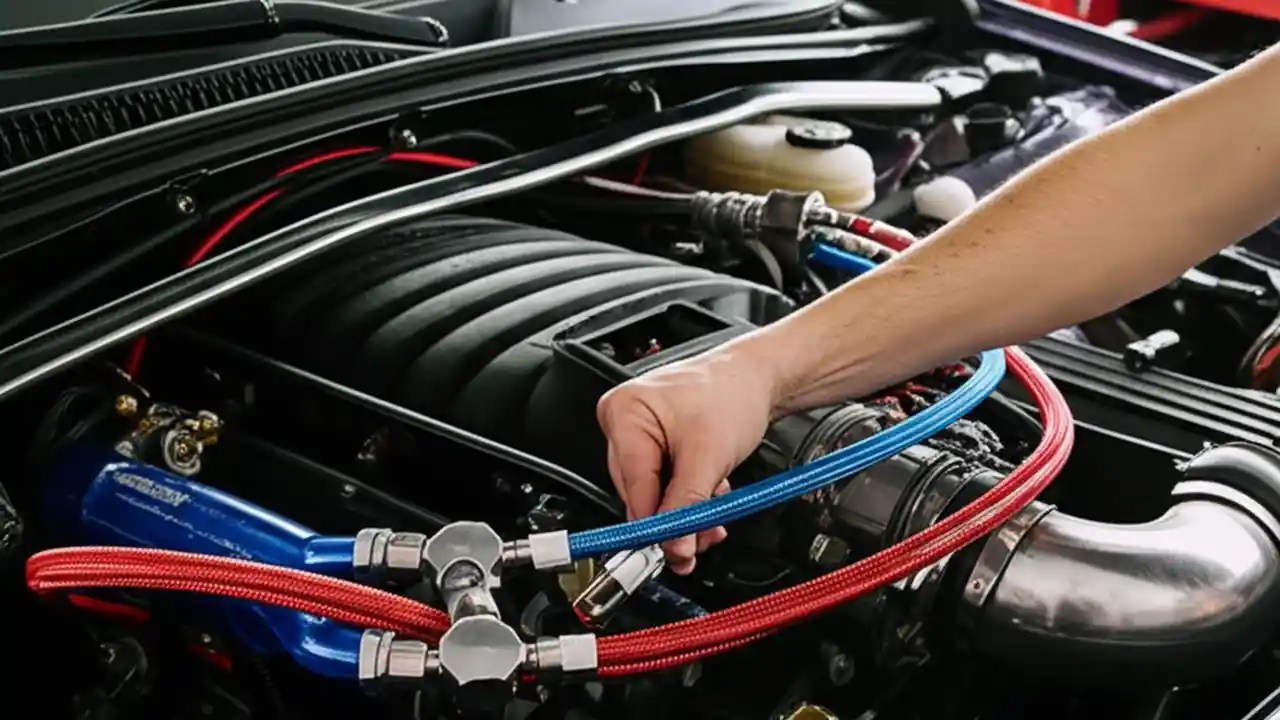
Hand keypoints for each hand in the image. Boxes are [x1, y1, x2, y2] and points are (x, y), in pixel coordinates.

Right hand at [596, 342, 779, 573]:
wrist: (758, 375)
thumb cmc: (732, 392)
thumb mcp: (709, 455)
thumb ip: (687, 505)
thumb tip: (673, 545)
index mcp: (623, 413)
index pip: (633, 485)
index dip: (656, 523)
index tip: (673, 550)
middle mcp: (622, 421)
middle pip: (640, 492)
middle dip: (674, 520)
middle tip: (698, 540)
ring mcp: (638, 432)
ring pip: (654, 492)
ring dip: (684, 513)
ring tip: (710, 523)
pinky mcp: (655, 441)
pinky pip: (664, 481)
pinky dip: (688, 498)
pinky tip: (708, 502)